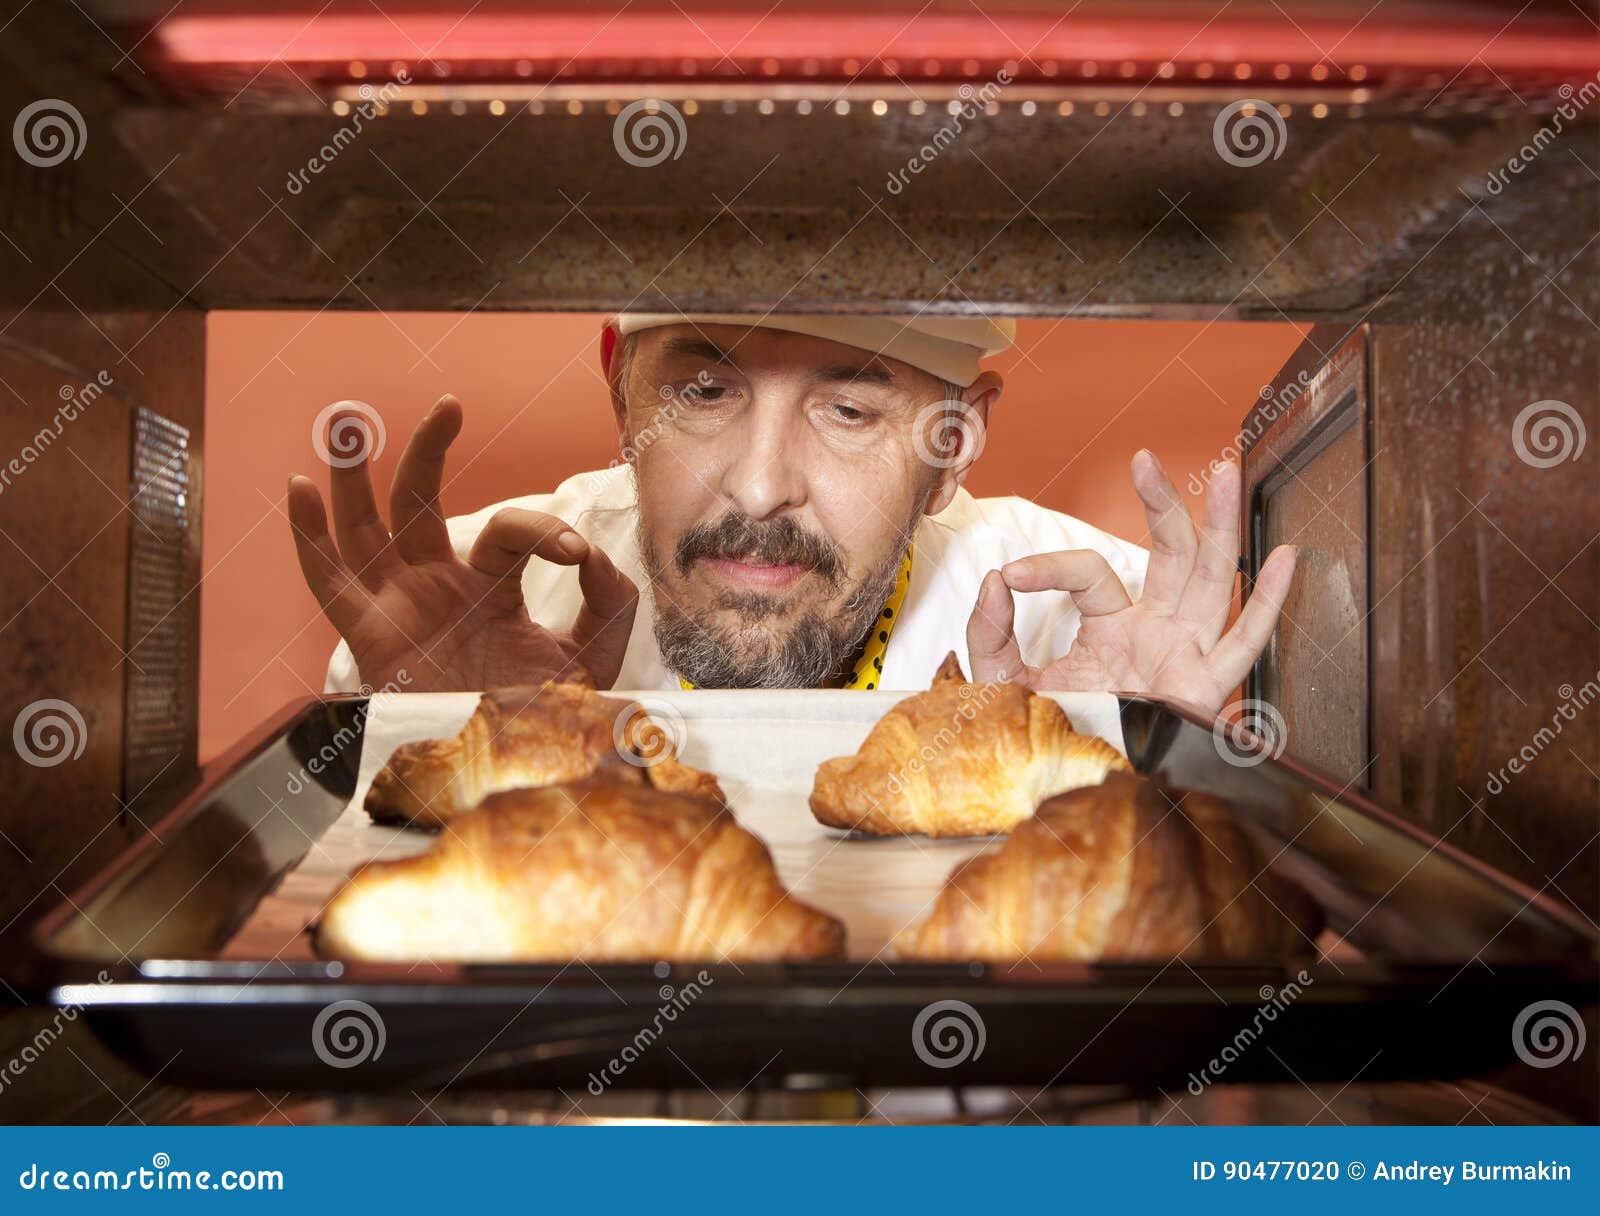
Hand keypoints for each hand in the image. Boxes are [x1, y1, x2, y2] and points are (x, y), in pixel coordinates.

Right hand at [287, 395, 637, 691]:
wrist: (506, 775)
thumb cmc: (541, 719)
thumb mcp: (590, 659)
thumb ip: (607, 606)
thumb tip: (591, 556)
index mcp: (489, 587)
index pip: (510, 533)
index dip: (544, 532)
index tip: (578, 552)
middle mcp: (438, 586)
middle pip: (421, 503)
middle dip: (428, 451)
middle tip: (448, 406)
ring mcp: (399, 605)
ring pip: (366, 526)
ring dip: (353, 473)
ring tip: (345, 420)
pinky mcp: (368, 635)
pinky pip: (328, 581)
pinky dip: (308, 536)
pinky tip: (299, 487)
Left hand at [965, 451, 1295, 716]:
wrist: (1071, 786)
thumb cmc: (1052, 734)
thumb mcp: (1005, 679)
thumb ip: (990, 632)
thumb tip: (996, 579)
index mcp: (1112, 626)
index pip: (1090, 571)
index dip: (1049, 567)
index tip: (1011, 576)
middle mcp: (1156, 632)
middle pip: (1172, 555)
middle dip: (1165, 504)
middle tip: (1146, 460)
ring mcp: (1185, 654)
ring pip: (1213, 579)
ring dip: (1221, 525)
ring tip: (1225, 471)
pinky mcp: (1205, 688)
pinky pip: (1244, 642)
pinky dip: (1268, 602)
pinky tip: (1285, 557)